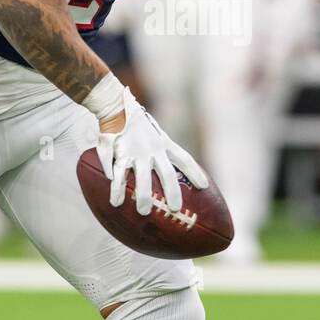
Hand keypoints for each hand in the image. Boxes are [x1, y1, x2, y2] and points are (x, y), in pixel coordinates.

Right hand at [96, 88, 207, 213]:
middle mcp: (152, 149)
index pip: (183, 158)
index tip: (204, 186)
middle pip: (166, 173)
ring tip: (143, 212)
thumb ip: (165, 151)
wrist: (117, 107)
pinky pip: (118, 175)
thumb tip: (178, 172)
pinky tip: (116, 201)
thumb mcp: (157, 134)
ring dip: (142, 195)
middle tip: (175, 209)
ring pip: (142, 177)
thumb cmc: (138, 125)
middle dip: (172, 191)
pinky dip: (117, 188)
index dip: (194, 172)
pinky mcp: (119, 154)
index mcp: (163, 144)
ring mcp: (136, 152)